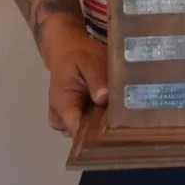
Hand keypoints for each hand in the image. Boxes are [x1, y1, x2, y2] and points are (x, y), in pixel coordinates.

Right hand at [37, 15, 107, 137]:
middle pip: (83, 135)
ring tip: (117, 110)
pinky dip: (99, 119)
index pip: (77, 130)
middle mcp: (60, 117)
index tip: (117, 129)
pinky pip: (88, 125)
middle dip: (103, 129)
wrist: (66, 49)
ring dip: (102, 123)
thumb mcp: (90, 60)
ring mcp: (66, 119)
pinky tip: (110, 109)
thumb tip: (103, 99)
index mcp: (62, 104)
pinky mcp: (74, 117)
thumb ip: (96, 79)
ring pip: (87, 131)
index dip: (97, 134)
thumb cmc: (78, 54)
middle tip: (124, 117)